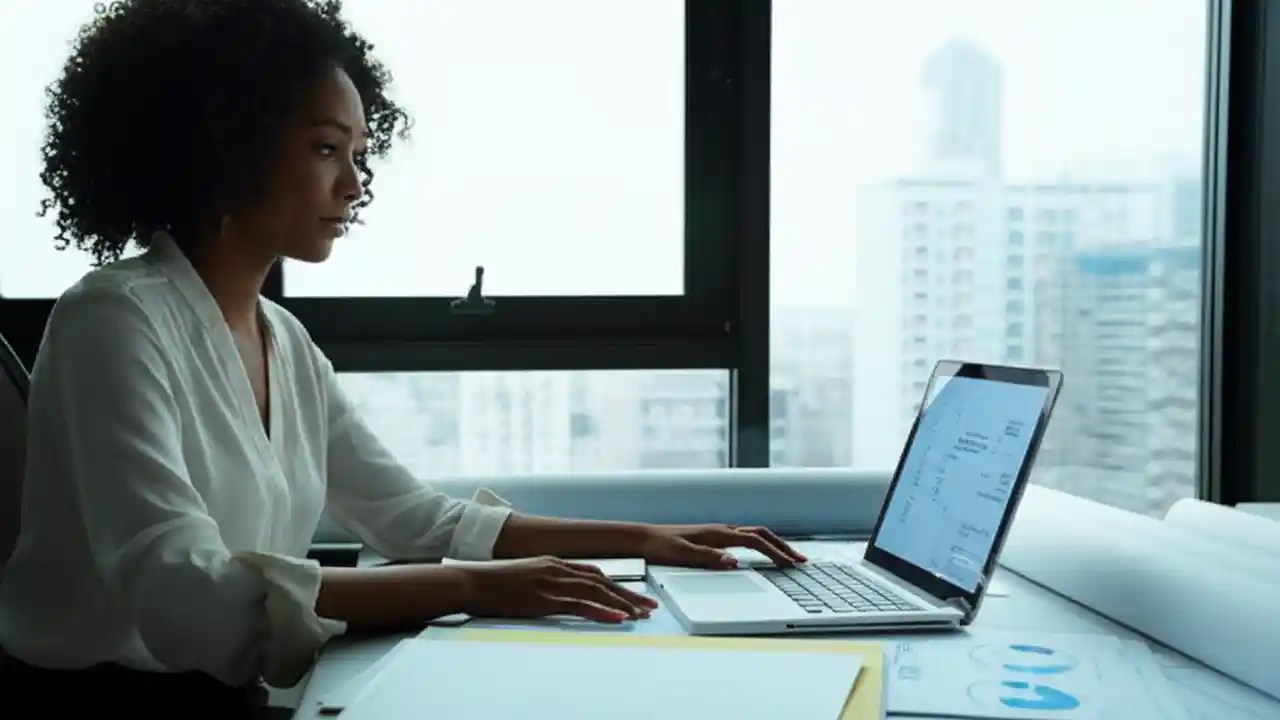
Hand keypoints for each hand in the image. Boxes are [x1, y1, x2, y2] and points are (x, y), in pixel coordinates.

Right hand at [455, 556, 658, 623]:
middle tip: (649, 607)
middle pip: (602, 581)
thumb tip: (557, 591)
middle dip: (628, 595)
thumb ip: (544, 580)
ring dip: (622, 604)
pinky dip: (602, 612)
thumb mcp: (524, 576)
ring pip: (597, 592)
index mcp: (554, 563)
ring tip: (641, 615)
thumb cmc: (492, 582)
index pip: (593, 572)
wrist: (472, 581)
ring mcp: (552, 583)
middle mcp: (558, 569)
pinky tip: (617, 618)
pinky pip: (580, 606)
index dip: (616, 585)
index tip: (633, 596)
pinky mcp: (545, 599)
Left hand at [638, 524, 807, 568]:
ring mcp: (718, 532)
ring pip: (755, 533)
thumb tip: (734, 562)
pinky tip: (762, 553)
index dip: (775, 552)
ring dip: (774, 544)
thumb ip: (708, 558)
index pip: (756, 541)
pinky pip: (745, 537)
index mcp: (718, 534)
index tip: (791, 564)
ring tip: (788, 557)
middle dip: (783, 546)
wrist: (644, 538)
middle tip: (800, 560)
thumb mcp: (682, 555)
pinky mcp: (713, 537)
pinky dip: (761, 543)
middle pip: (761, 533)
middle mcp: (721, 529)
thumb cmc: (661, 547)